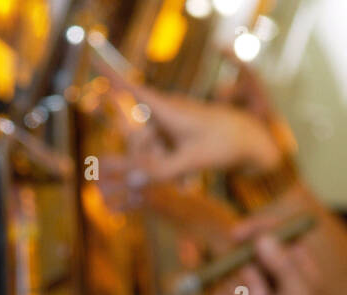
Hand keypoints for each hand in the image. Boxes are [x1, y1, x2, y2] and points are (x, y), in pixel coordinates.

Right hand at [101, 84, 284, 188]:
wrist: (251, 141)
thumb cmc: (224, 145)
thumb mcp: (192, 161)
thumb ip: (159, 172)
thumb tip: (131, 182)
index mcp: (168, 110)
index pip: (134, 91)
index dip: (112, 78)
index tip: (94, 60)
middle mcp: (167, 112)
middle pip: (137, 137)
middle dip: (145, 159)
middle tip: (170, 174)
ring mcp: (172, 122)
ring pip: (149, 147)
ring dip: (159, 165)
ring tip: (185, 180)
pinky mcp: (178, 132)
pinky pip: (161, 150)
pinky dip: (169, 165)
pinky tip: (185, 182)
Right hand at [210, 224, 328, 294]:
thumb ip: (283, 265)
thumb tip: (263, 238)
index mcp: (291, 261)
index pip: (270, 232)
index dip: (253, 229)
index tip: (238, 235)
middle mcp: (267, 272)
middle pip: (241, 256)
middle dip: (249, 279)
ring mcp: (247, 291)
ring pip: (227, 280)